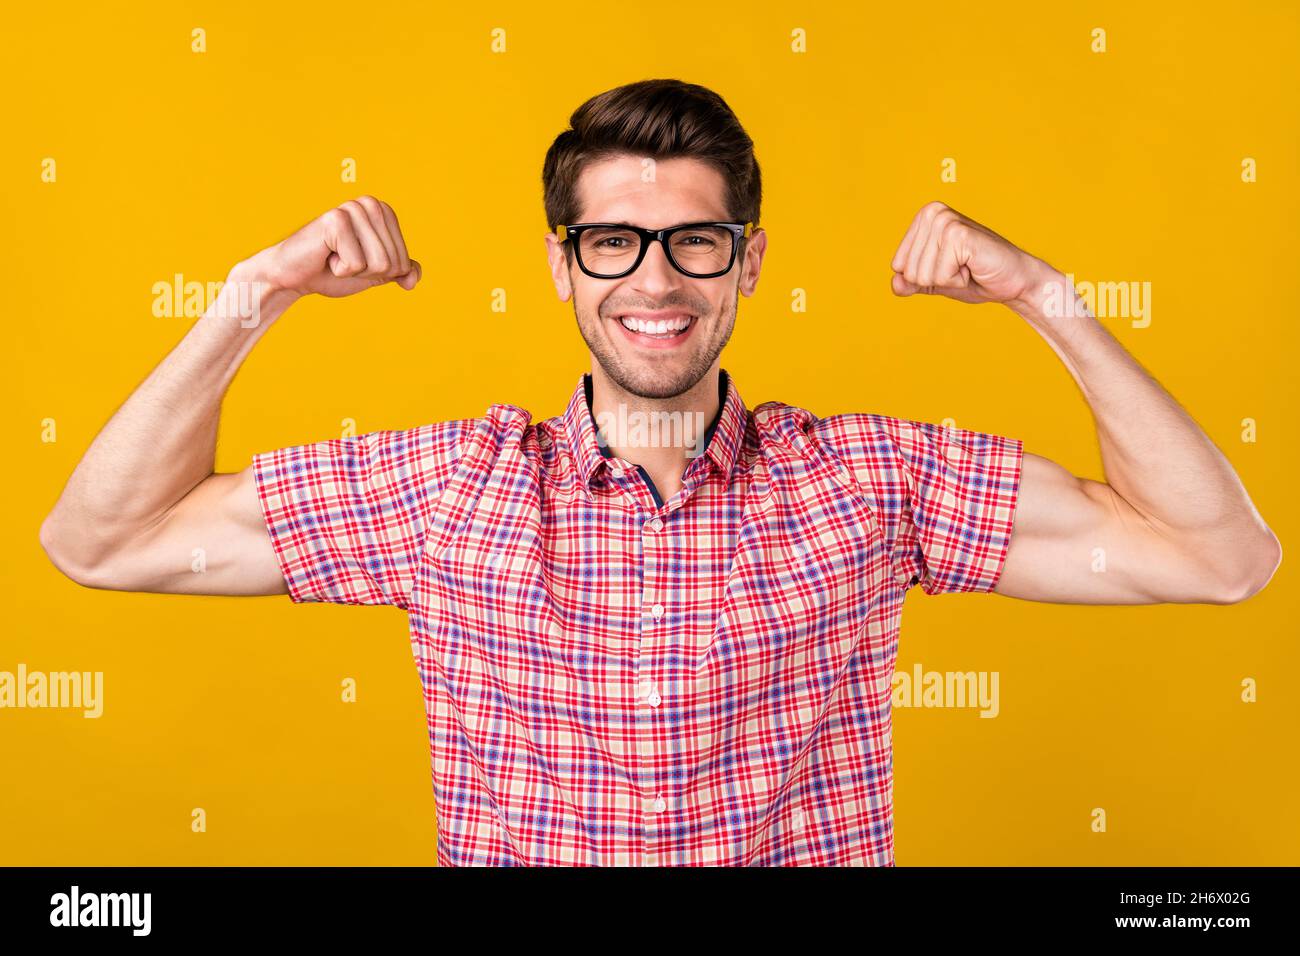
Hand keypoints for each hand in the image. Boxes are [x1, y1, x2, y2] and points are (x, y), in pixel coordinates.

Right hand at [240, 196, 421, 297]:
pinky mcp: (335, 220)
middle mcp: (371, 204)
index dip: (380, 273)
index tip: (356, 261)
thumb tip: (413, 279)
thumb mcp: (373, 274)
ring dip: (354, 270)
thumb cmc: (332, 271)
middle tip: (343, 260)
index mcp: (384, 212)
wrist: (294, 276)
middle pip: (393, 263)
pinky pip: (356, 264)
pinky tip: (325, 256)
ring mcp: (352, 209)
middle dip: (368, 272)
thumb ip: (399, 273)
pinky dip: (340, 269)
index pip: (404, 262)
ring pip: (379, 263)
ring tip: (334, 257)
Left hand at [889, 201, 1045, 306]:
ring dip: (947, 279)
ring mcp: (945, 222)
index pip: (898, 265)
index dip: (923, 277)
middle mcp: (932, 213)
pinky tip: (973, 267)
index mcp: (923, 218)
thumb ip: (911, 282)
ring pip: (922, 275)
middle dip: (935, 279)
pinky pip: (939, 276)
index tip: (949, 266)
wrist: (1012, 281)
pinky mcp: (958, 235)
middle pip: (908, 271)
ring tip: (968, 266)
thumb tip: (894, 283)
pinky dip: (957, 280)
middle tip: (961, 268)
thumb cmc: (975, 277)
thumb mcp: (935, 281)